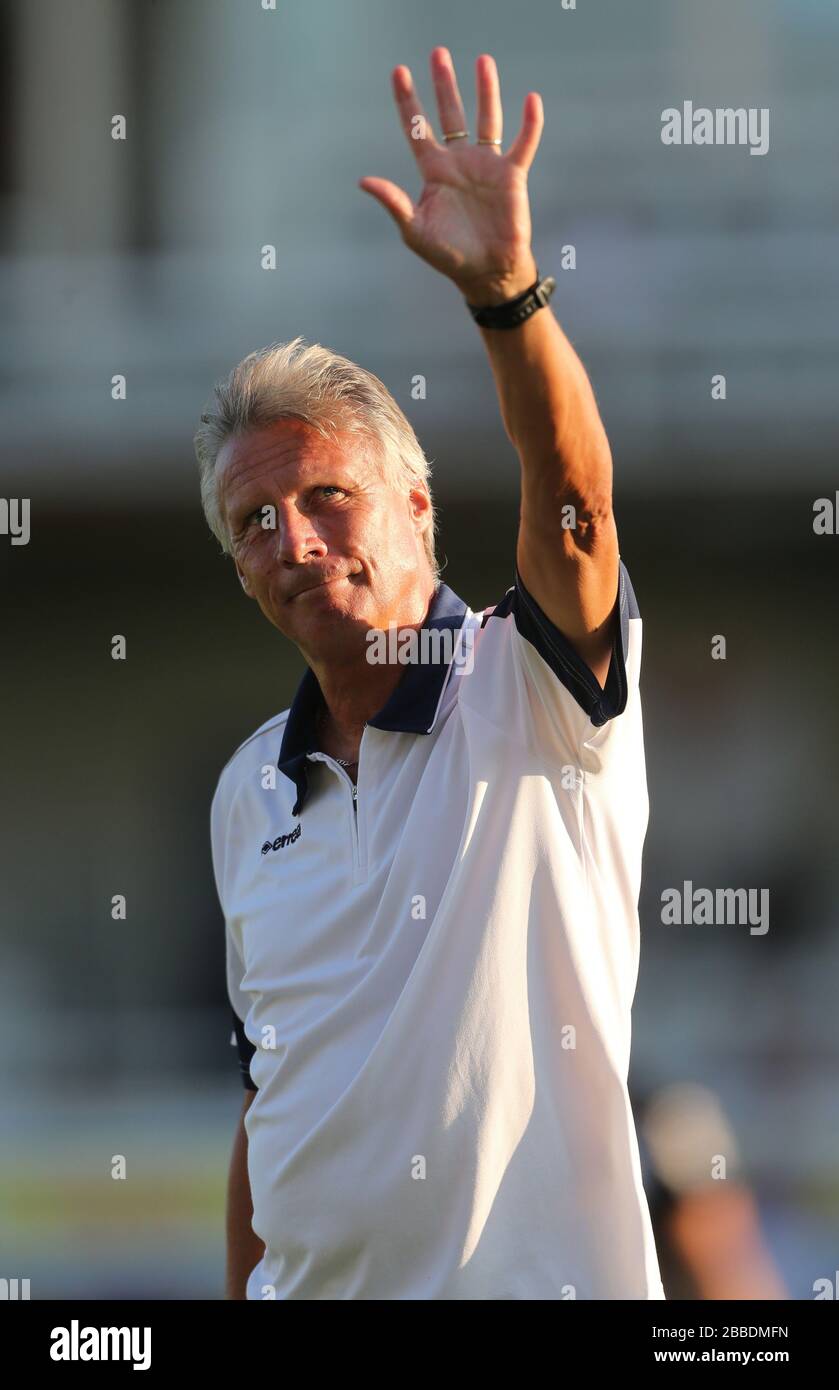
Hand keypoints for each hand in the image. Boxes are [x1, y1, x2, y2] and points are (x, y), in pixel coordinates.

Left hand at [359, 47, 542, 306]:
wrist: (487, 273)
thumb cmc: (449, 256)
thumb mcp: (415, 231)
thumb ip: (393, 203)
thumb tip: (364, 181)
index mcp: (434, 172)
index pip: (417, 129)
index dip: (407, 100)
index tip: (398, 72)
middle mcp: (459, 163)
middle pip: (450, 114)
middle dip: (443, 85)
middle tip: (438, 53)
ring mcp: (487, 166)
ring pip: (486, 119)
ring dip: (485, 90)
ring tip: (483, 60)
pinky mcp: (512, 176)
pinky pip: (523, 143)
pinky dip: (530, 123)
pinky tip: (532, 99)